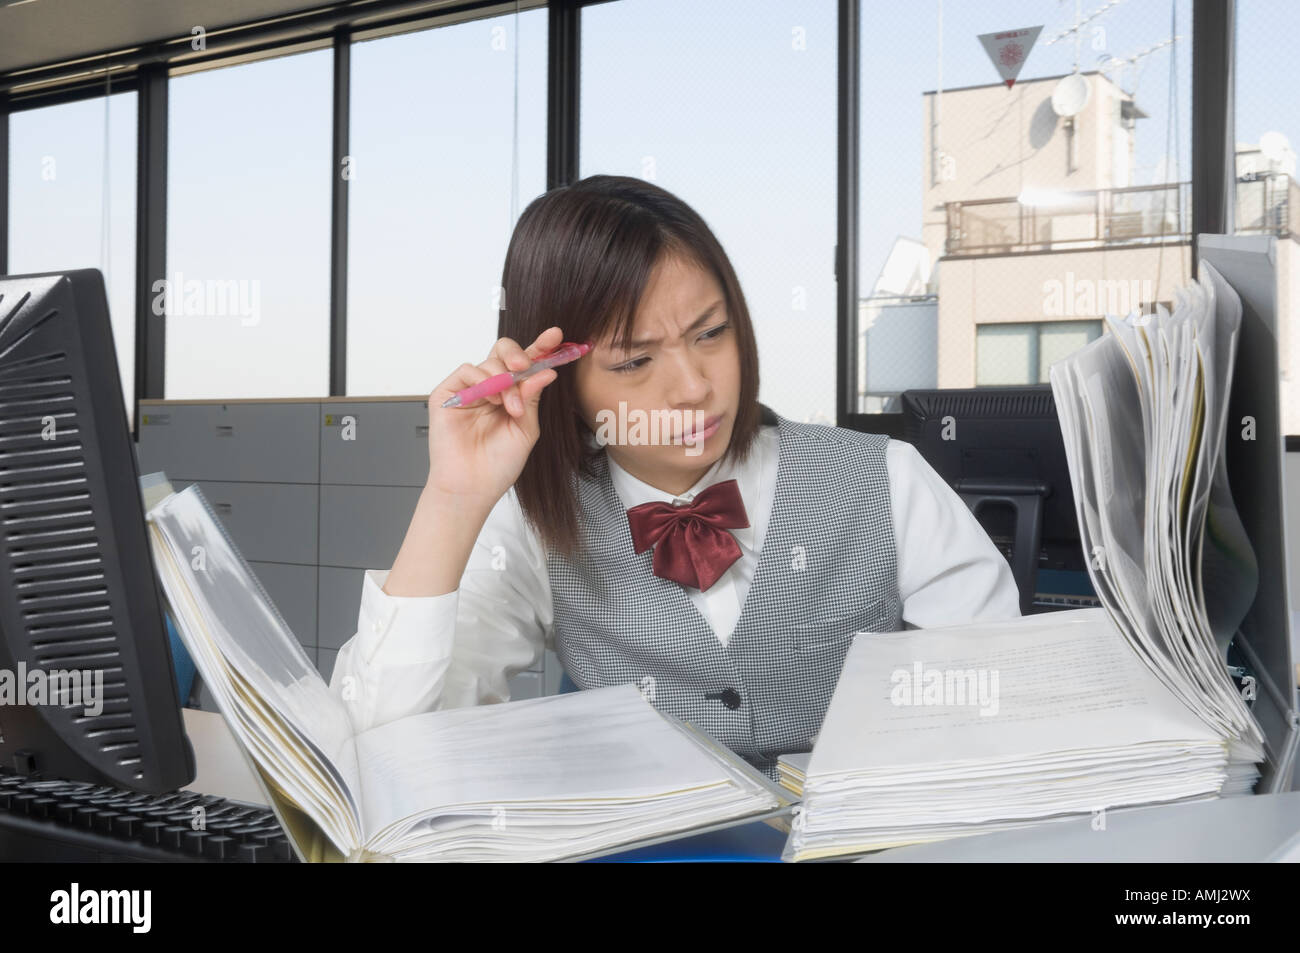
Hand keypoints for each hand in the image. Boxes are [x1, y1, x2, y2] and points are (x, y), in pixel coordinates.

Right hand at [424, 326, 563, 508]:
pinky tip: (491, 399)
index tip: (557, 337)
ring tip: (510, 408)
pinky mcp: (448, 393)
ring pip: (490, 361)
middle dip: (519, 353)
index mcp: (512, 396)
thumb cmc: (498, 465)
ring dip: (505, 382)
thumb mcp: (526, 429)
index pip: (527, 365)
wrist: (473, 487)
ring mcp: (469, 390)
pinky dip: (483, 380)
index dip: (541, 348)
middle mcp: (491, 389)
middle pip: (504, 353)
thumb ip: (533, 398)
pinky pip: (467, 370)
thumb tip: (546, 370)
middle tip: (525, 365)